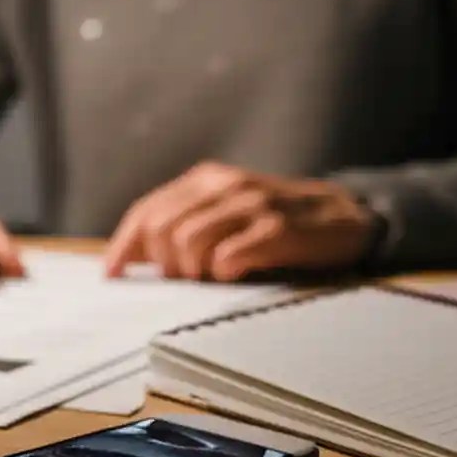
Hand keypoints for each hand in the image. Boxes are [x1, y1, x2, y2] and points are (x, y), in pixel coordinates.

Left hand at [103, 162, 375, 281]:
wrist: (344, 215)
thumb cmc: (277, 220)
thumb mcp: (227, 210)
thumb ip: (186, 223)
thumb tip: (136, 258)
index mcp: (206, 179)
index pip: (147, 210)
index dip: (124, 246)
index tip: (112, 275)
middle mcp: (225, 185)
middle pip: (161, 228)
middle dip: (163, 262)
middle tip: (183, 278)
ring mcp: (251, 204)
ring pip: (189, 241)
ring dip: (193, 270)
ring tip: (211, 276)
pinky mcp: (277, 229)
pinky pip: (228, 256)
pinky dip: (223, 272)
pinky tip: (235, 273)